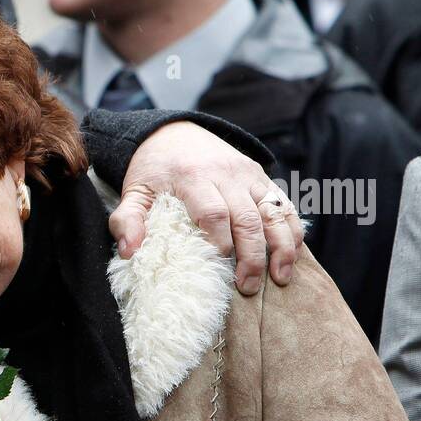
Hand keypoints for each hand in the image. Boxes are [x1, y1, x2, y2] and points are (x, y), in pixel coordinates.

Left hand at [110, 121, 303, 295]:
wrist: (174, 133)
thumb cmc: (153, 169)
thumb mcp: (134, 191)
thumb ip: (127, 220)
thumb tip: (130, 252)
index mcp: (193, 177)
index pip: (212, 213)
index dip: (218, 243)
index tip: (217, 268)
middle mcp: (226, 174)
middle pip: (247, 218)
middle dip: (252, 255)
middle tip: (247, 287)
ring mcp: (248, 175)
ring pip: (273, 211)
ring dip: (281, 245)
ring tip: (280, 277)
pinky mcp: (261, 177)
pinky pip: (284, 203)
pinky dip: (293, 229)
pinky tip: (292, 255)